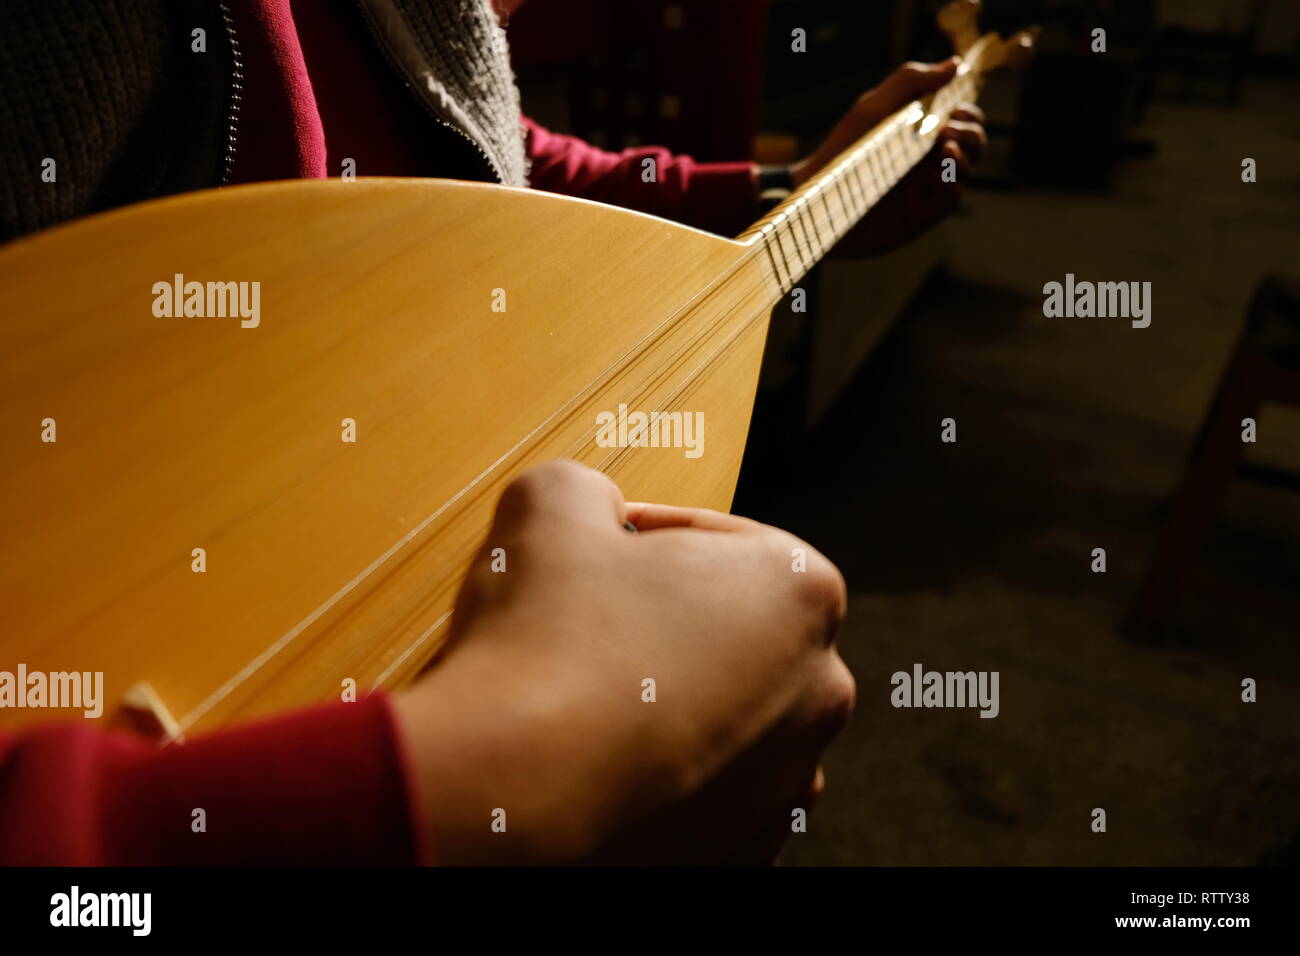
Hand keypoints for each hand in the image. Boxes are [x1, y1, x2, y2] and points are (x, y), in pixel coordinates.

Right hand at [391, 460, 853, 863]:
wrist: (508, 796)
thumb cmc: (544, 642)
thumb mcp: (551, 506)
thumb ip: (586, 488)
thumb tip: (587, 508)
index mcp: (800, 593)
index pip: (719, 541)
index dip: (646, 533)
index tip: (597, 546)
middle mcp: (819, 694)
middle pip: (733, 633)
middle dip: (667, 620)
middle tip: (588, 619)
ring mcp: (785, 785)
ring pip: (727, 721)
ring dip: (672, 703)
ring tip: (588, 700)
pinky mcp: (743, 856)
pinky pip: (707, 800)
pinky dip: (664, 781)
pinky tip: (599, 765)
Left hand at [791, 58, 987, 256]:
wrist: (818, 196)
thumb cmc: (843, 150)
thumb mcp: (875, 108)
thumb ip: (912, 82)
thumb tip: (955, 64)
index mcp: (921, 131)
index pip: (963, 118)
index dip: (968, 112)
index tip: (955, 109)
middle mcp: (928, 158)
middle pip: (973, 142)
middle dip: (971, 131)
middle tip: (948, 129)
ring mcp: (927, 187)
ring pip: (967, 169)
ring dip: (966, 154)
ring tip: (945, 148)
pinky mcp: (922, 214)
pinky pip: (952, 198)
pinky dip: (953, 182)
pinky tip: (939, 172)